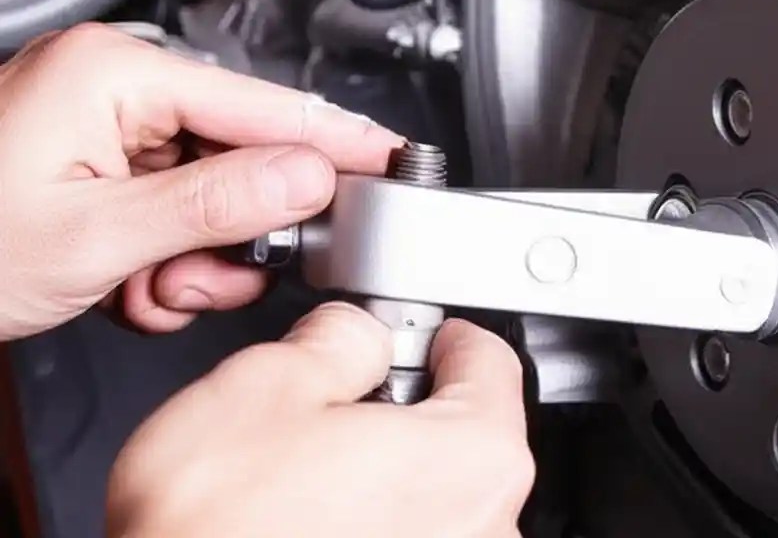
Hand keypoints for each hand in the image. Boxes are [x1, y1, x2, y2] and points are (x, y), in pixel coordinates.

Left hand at [0, 24, 402, 338]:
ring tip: (147, 288)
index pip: (264, 103)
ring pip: (217, 196)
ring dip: (198, 259)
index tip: (393, 163)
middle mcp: (120, 86)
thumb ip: (218, 203)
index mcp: (118, 72)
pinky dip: (171, 260)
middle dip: (235, 233)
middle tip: (204, 278)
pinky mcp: (108, 163)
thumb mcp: (98, 234)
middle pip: (244, 157)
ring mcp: (113, 125)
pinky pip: (182, 211)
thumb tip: (311, 175)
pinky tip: (132, 285)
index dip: (337, 140)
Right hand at [107, 305, 533, 537]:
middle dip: (405, 410)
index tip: (412, 334)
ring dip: (386, 478)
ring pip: (436, 497)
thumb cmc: (215, 536)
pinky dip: (375, 528)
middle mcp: (489, 526)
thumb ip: (336, 338)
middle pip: (465, 434)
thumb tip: (356, 333)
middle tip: (335, 407)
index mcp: (476, 458)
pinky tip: (311, 526)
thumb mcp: (264, 386)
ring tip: (306, 479)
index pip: (490, 360)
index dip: (437, 334)